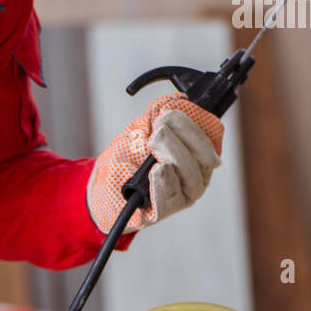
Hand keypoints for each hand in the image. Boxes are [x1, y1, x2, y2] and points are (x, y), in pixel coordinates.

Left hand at [86, 94, 223, 233]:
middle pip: (204, 156)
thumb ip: (157, 116)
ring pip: (190, 176)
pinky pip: (171, 198)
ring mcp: (184, 195)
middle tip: (160, 127)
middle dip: (183, 137)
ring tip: (155, 143)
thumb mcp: (139, 131)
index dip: (192, 124)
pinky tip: (158, 170)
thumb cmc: (126, 159)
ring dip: (173, 155)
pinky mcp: (166, 211)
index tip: (168, 113)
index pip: (209, 138)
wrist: (102, 187)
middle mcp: (196, 175)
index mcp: (195, 153)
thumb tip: (177, 99)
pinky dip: (165, 182)